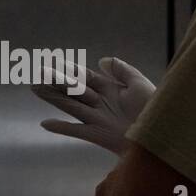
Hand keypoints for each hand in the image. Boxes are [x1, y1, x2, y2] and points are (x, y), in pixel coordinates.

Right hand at [32, 57, 154, 155]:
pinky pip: (76, 130)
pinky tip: (45, 124)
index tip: (52, 60)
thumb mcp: (138, 83)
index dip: (69, 69)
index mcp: (109, 90)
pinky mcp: (99, 135)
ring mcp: (97, 119)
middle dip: (54, 82)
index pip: (85, 77)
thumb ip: (121, 69)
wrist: (161, 133)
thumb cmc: (154, 107)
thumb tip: (101, 60)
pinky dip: (61, 128)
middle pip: (73, 91)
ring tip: (34, 88)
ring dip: (51, 98)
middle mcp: (100, 104)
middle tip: (35, 73)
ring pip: (70, 106)